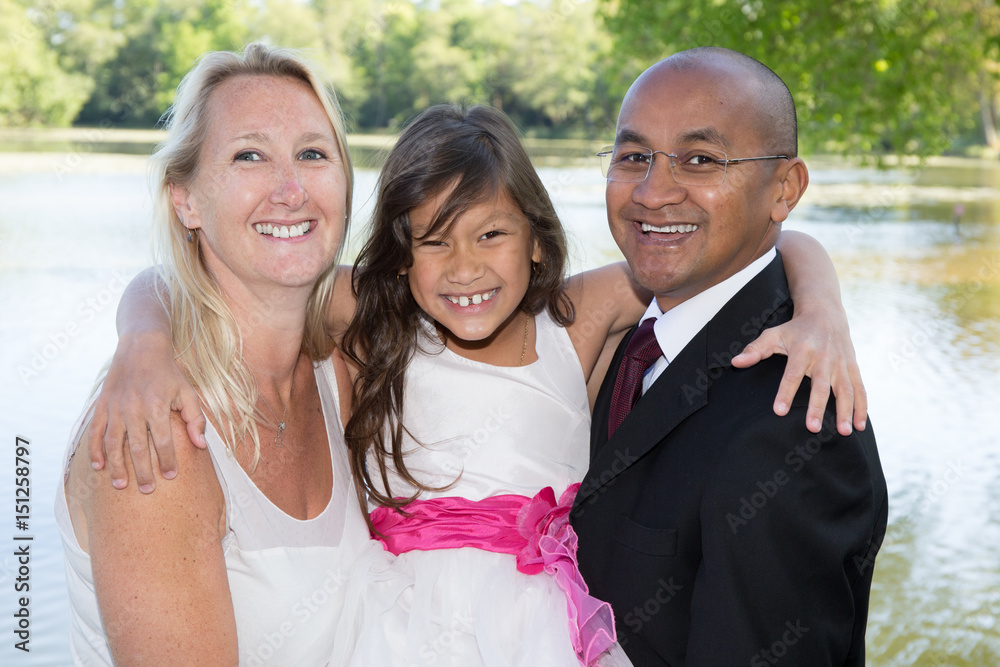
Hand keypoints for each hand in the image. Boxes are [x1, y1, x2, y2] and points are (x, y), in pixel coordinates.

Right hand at [87, 330, 205, 492]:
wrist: (141, 347)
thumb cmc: (168, 373)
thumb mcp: (188, 392)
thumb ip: (195, 419)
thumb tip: (201, 445)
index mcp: (157, 406)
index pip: (164, 441)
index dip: (168, 460)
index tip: (172, 476)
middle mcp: (134, 408)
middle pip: (139, 447)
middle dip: (143, 471)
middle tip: (147, 490)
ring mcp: (116, 407)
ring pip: (114, 443)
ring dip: (117, 466)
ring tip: (121, 485)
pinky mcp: (102, 405)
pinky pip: (96, 432)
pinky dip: (95, 450)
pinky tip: (99, 466)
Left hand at [732, 304, 866, 435]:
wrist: (826, 313)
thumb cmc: (795, 329)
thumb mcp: (774, 334)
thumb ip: (755, 349)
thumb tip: (735, 362)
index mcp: (803, 350)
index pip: (792, 374)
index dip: (786, 392)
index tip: (779, 411)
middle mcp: (825, 358)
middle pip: (821, 386)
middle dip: (818, 407)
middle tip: (812, 428)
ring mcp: (842, 364)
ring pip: (846, 390)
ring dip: (846, 411)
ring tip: (843, 432)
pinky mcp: (853, 368)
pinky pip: (860, 389)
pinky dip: (862, 407)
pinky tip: (859, 425)